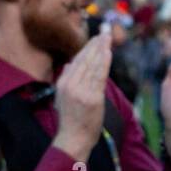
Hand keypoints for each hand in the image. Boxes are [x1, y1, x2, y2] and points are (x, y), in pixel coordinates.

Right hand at [52, 31, 111, 161]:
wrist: (73, 138)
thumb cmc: (69, 120)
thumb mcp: (62, 98)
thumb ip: (66, 79)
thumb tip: (70, 64)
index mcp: (62, 83)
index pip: (77, 61)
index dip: (88, 47)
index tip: (96, 37)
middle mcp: (70, 84)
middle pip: (85, 60)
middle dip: (96, 44)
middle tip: (105, 31)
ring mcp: (81, 90)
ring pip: (93, 65)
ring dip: (102, 49)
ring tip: (108, 37)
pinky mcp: (93, 97)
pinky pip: (100, 76)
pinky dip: (104, 62)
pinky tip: (108, 52)